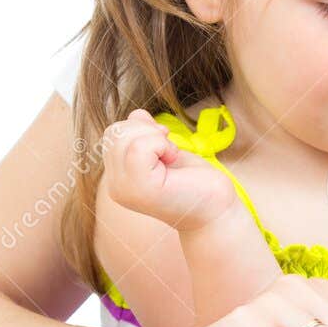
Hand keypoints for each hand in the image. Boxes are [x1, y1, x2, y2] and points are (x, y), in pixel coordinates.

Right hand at [101, 108, 237, 231]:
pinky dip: (161, 145)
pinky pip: (139, 146)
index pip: (113, 134)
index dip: (141, 129)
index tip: (164, 147)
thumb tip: (137, 115)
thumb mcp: (164, 149)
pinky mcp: (140, 189)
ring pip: (125, 137)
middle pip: (115, 132)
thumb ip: (144, 133)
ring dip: (156, 138)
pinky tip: (172, 161)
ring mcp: (124, 190)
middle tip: (169, 153)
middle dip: (147, 130)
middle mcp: (116, 186)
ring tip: (170, 158)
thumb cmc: (195, 181)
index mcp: (119, 177)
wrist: (215, 211)